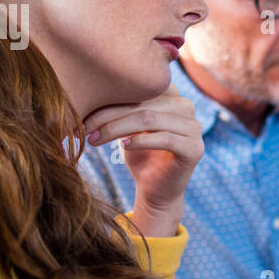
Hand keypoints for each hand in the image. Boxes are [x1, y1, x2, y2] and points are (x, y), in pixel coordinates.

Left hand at [83, 86, 203, 235]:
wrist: (155, 190)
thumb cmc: (139, 154)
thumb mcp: (127, 126)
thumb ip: (120, 107)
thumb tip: (89, 91)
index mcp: (172, 95)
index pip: (139, 88)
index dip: (110, 98)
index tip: (84, 111)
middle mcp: (187, 107)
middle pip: (142, 104)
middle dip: (109, 115)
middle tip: (85, 127)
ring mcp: (194, 128)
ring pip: (150, 120)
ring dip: (117, 129)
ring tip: (95, 138)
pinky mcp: (195, 149)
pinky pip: (165, 139)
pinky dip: (140, 141)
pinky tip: (123, 146)